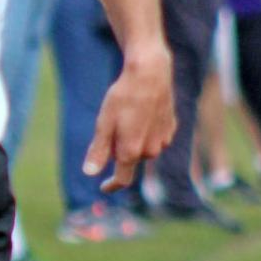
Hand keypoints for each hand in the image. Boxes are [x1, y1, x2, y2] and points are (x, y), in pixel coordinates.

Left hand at [84, 43, 175, 193]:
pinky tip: (142, 112)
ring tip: (128, 114)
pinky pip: (155, 136)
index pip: (123, 179)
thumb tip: (90, 173)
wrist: (150, 73)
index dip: (111, 185)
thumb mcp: (104, 123)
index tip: (103, 187)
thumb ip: (98, 151)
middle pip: (130, 159)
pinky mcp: (171, 127)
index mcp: (131, 151)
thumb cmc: (123, 97)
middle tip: (111, 124)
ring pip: (143, 147)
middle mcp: (150, 150)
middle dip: (119, 150)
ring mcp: (163, 139)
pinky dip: (146, 130)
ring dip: (133, 140)